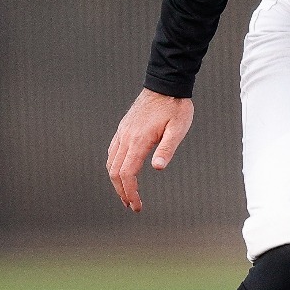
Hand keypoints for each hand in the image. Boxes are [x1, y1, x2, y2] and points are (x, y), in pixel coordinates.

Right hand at [106, 89, 195, 211]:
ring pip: (111, 162)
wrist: (165, 84)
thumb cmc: (175, 106)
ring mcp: (123, 132)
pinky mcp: (124, 128)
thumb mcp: (178, 129)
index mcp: (139, 140)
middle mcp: (126, 137)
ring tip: (127, 193)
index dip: (130, 193)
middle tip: (132, 205)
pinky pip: (113, 151)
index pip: (127, 173)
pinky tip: (123, 172)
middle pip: (115, 171)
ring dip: (117, 181)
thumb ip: (167, 149)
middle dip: (121, 191)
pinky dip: (115, 166)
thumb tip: (157, 168)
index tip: (137, 205)